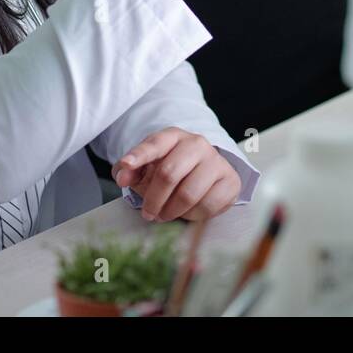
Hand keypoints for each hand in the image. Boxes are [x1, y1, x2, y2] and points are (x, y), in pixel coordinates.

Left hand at [111, 127, 243, 221]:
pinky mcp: (230, 180)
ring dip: (172, 211)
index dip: (139, 155)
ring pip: (189, 194)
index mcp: (173, 136)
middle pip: (169, 173)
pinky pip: (208, 206)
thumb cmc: (170, 170)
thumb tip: (122, 176)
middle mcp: (196, 144)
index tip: (126, 165)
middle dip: (153, 199)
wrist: (206, 175)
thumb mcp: (146, 168)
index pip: (155, 144)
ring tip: (165, 215)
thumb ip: (128, 170)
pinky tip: (188, 212)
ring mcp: (216, 161)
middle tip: (147, 213)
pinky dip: (193, 216)